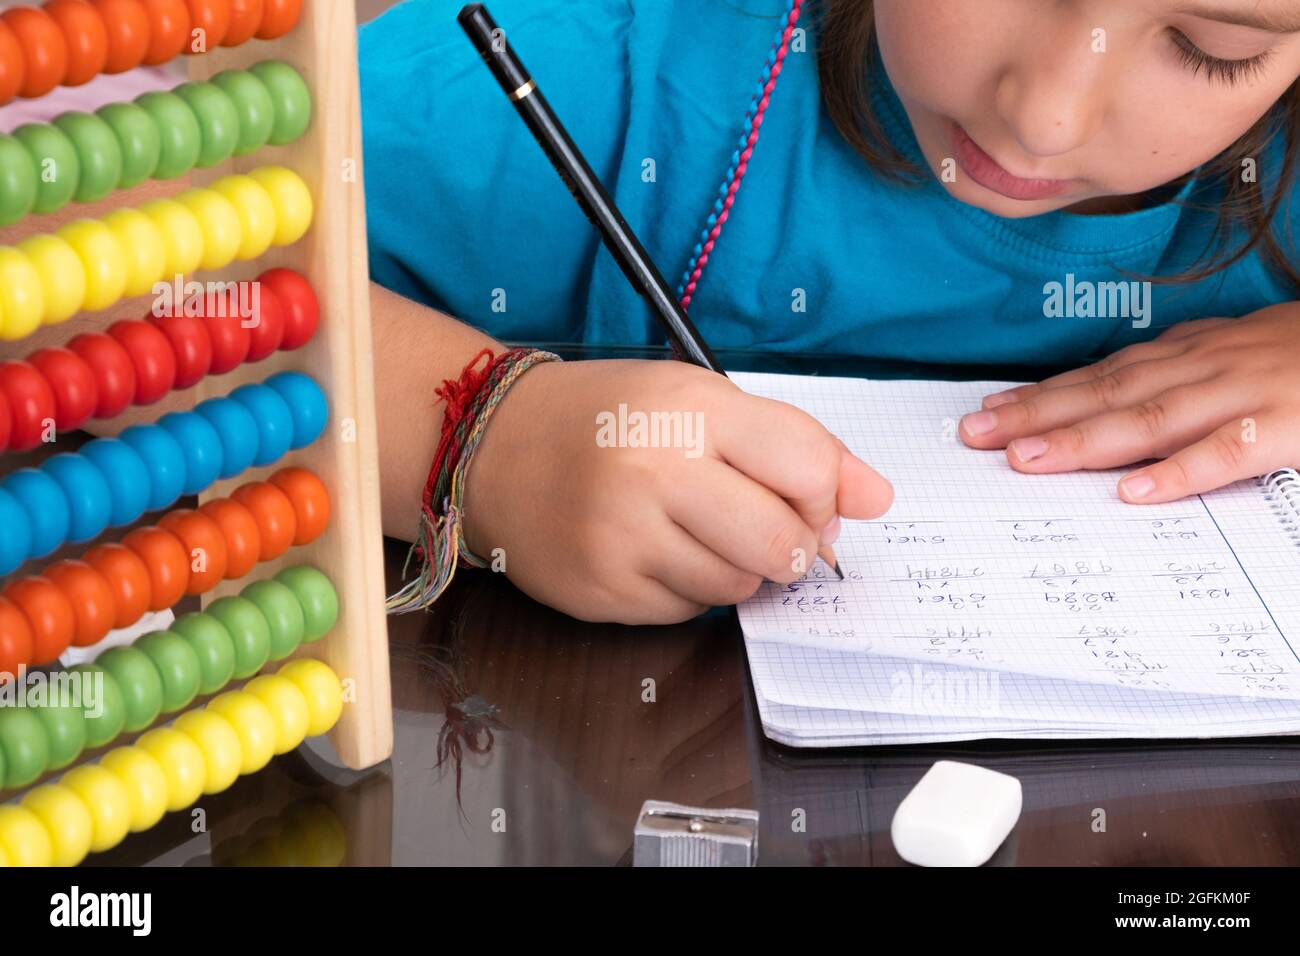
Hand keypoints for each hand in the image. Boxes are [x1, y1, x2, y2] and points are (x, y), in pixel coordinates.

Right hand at [462, 359, 893, 623]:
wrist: (491, 447)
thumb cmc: (606, 418)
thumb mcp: (697, 400)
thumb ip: (793, 443)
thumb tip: (877, 498)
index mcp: (689, 408)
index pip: (808, 468)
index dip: (824, 494)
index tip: (805, 496)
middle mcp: (655, 472)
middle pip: (783, 545)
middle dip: (791, 547)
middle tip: (763, 527)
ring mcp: (624, 539)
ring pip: (739, 586)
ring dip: (737, 566)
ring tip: (693, 529)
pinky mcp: (603, 592)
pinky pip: (688, 610)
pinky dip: (688, 587)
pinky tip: (654, 551)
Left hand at [958, 303, 1299, 502]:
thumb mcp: (1238, 352)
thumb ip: (1180, 371)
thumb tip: (1111, 388)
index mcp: (1194, 353)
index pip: (1102, 375)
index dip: (1041, 395)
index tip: (987, 413)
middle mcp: (1208, 367)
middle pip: (1107, 394)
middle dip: (1037, 416)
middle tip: (976, 437)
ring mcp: (1247, 393)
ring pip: (1152, 418)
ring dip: (1085, 441)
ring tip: (1028, 460)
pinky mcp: (1289, 425)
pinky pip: (1229, 452)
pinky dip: (1181, 472)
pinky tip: (1136, 494)